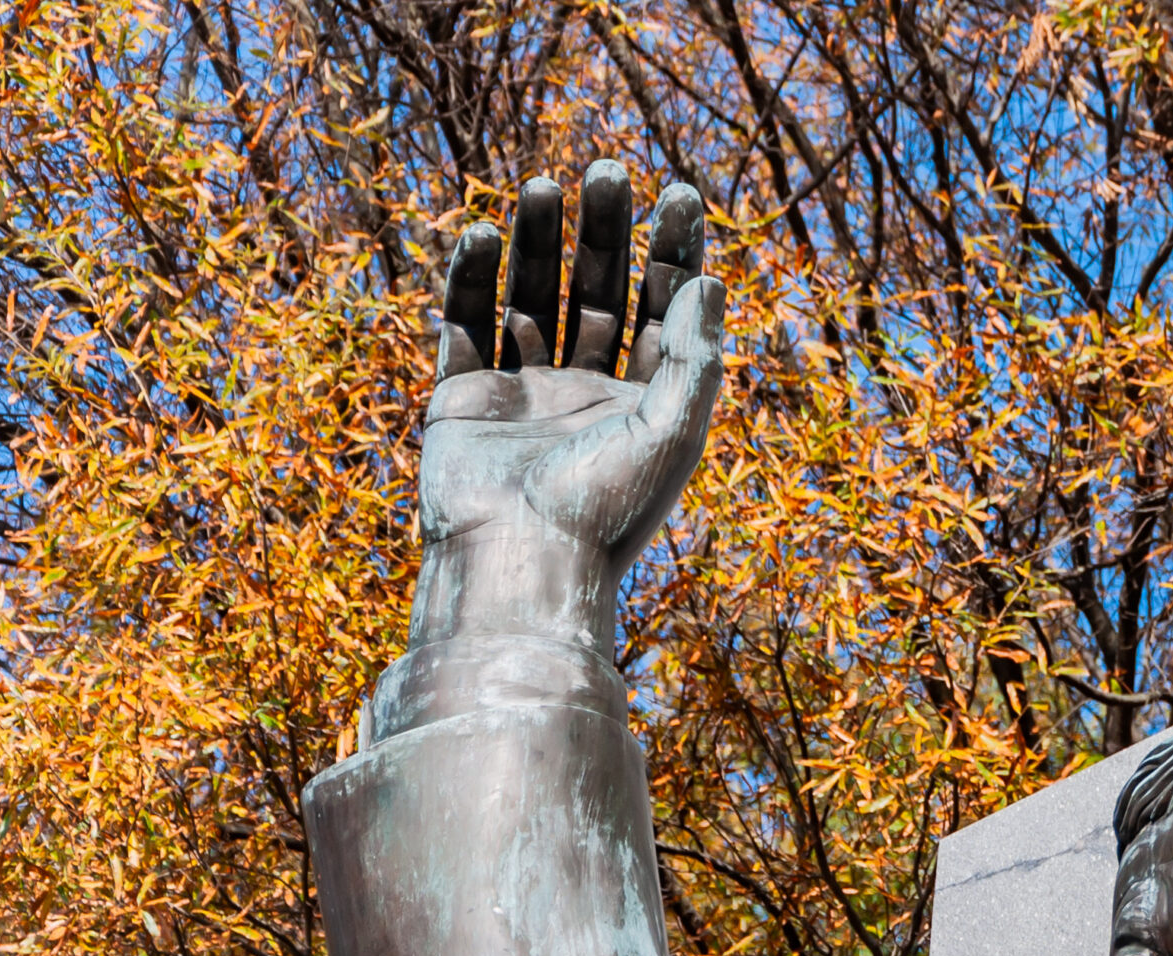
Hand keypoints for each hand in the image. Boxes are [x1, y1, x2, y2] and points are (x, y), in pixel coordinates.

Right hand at [407, 162, 722, 654]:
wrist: (522, 567)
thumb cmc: (607, 509)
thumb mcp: (672, 430)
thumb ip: (694, 356)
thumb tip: (710, 279)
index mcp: (643, 407)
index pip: (663, 312)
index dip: (672, 252)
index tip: (678, 192)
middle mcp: (585, 398)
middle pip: (599, 293)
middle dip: (604, 233)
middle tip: (606, 170)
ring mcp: (522, 397)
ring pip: (532, 298)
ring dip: (539, 241)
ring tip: (544, 183)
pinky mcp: (463, 401)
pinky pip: (465, 324)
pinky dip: (473, 277)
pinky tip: (486, 231)